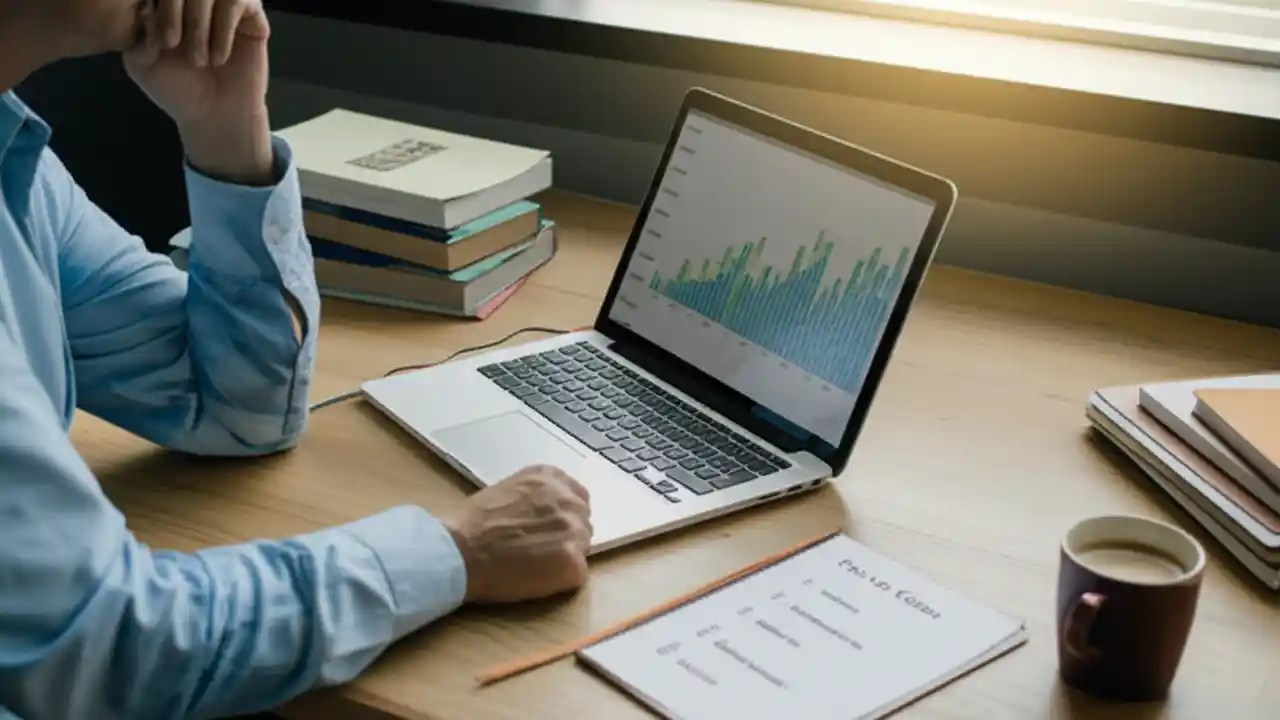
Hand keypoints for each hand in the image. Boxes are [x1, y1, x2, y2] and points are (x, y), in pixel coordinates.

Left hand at [124, 0, 273, 184]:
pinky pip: (236, 1)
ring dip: (199, 24)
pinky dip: (223, 31)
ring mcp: (222, 3)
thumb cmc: (180, 90)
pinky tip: (219, 58)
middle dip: (171, 11)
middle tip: (171, 44)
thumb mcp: (142, 64)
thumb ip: (137, 32)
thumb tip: (148, 9)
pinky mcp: (251, 14)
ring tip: (199, 60)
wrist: (218, 115)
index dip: (154, 4)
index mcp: (164, 4)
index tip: (155, 38)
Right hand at [443, 466, 592, 603]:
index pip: (575, 496)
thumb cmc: (471, 525)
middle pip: (581, 522)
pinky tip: (533, 578)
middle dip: (564, 535)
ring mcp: (573, 530)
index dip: (561, 515)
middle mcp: (568, 499)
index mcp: (551, 477)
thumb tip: (546, 514)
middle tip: (536, 549)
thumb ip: (535, 497)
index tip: (546, 528)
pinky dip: (559, 580)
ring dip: (563, 556)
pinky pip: (575, 573)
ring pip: (581, 547)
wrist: (459, 551)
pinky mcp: (572, 562)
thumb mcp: (507, 491)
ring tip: (531, 563)